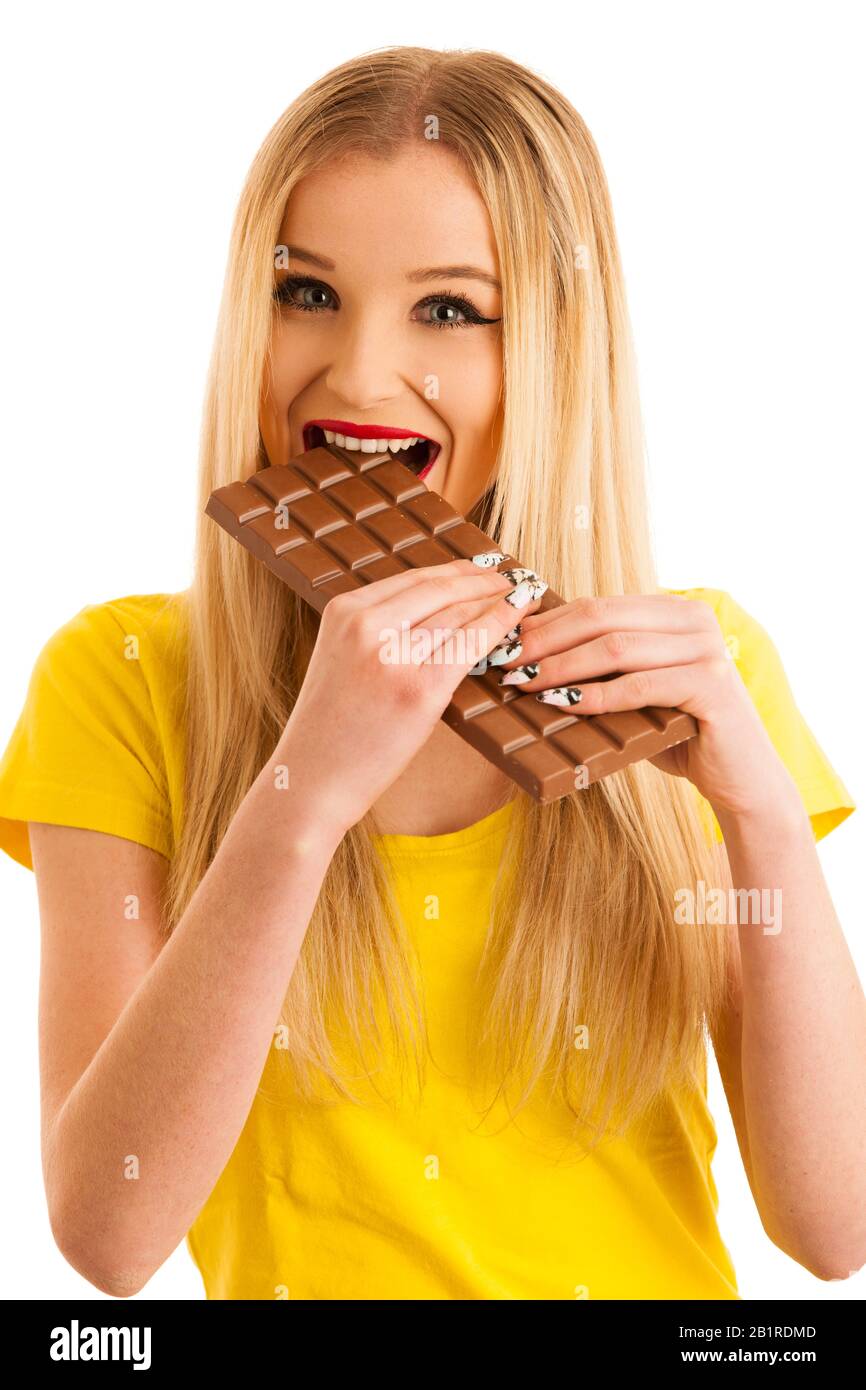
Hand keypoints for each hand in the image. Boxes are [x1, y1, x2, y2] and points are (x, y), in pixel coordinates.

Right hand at [276, 555, 546, 835]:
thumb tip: (439, 610)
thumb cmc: (332, 728)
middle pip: (440, 589)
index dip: (458, 571)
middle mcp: (365, 626)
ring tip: (523, 601)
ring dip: (499, 602)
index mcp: (344, 612)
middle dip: (484, 582)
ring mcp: (391, 658)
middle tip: (514, 582)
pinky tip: (520, 623)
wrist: (312, 779)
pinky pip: (471, 646)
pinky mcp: (418, 691)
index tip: (484, 571)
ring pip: (460, 614)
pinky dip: (501, 628)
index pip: (414, 578)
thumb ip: (378, 630)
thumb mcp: (342, 658)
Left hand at [494, 593, 801, 820]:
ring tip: (524, 683)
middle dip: (546, 640)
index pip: (598, 605)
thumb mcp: (637, 689)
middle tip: (506, 661)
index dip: (548, 622)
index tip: (506, 642)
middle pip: (602, 618)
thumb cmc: (678, 732)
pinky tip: (561, 704)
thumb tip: (531, 655)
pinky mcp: (711, 684)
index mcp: (676, 609)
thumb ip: (604, 665)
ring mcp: (707, 648)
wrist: (741, 778)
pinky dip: (596, 695)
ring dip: (561, 666)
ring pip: (615, 648)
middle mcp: (696, 618)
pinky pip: (639, 685)